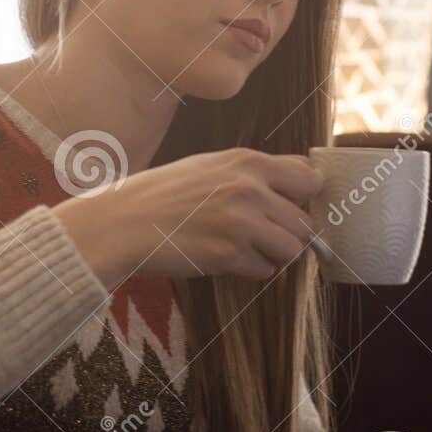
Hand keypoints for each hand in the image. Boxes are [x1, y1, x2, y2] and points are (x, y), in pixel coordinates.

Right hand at [54, 147, 324, 286]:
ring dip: (273, 256)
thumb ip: (255, 171)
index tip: (289, 209)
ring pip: (292, 249)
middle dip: (287, 234)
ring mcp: (241, 221)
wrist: (122, 223)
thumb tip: (304, 175)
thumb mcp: (210, 166)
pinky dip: (251, 271)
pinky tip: (224, 259)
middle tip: (259, 236)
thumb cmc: (163, 195)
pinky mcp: (229, 254)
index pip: (310, 178)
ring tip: (243, 249)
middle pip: (304, 222)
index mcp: (247, 161)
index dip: (303, 198)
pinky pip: (266, 271)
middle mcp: (250, 187)